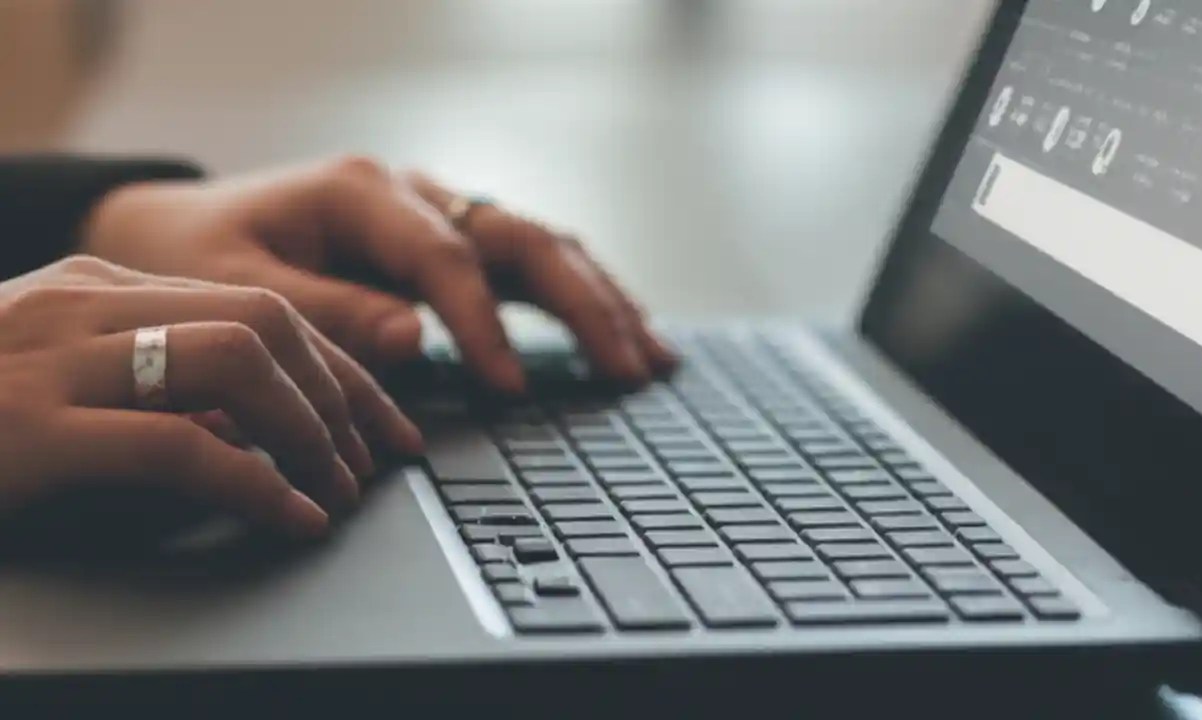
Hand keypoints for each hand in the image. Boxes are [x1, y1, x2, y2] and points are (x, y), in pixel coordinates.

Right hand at [0, 257, 423, 540]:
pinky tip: (292, 516)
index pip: (258, 305)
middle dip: (345, 393)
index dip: (337, 367)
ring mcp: (52, 360)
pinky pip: (181, 445)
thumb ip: (148, 396)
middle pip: (268, 321)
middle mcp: (80, 305)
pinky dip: (257, 483)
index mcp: (92, 290)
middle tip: (381, 457)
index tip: (379, 419)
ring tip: (341, 487)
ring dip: (313, 429)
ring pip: (239, 361)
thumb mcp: (58, 392)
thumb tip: (257, 440)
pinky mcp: (29, 430)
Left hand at [79, 156, 676, 393]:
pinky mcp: (449, 239)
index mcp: (362, 191)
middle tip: (627, 368)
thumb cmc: (201, 259)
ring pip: (542, 245)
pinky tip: (622, 330)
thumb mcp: (240, 288)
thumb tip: (418, 342)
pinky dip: (579, 298)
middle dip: (582, 306)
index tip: (512, 388)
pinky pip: (529, 263)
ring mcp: (439, 210)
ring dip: (600, 300)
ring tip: (650, 357)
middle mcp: (414, 191)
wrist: (179, 231)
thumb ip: (327, 313)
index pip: (447, 255)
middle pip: (522, 238)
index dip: (484, 324)